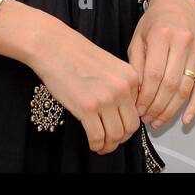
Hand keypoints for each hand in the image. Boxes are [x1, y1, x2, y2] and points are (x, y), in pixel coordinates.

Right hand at [28, 22, 140, 154]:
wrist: (56, 48)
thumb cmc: (79, 56)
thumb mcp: (111, 66)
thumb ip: (122, 85)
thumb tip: (124, 111)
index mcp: (131, 77)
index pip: (139, 110)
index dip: (129, 124)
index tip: (121, 129)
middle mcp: (122, 88)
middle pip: (131, 126)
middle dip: (121, 138)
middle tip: (112, 141)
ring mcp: (105, 99)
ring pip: (115, 135)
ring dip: (109, 145)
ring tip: (102, 146)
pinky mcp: (87, 108)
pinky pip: (98, 136)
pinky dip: (96, 145)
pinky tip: (93, 144)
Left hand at [129, 0, 194, 128]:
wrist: (178, 3)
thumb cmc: (155, 21)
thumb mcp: (138, 38)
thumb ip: (137, 65)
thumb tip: (137, 94)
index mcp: (162, 36)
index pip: (154, 75)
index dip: (146, 97)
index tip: (138, 109)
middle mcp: (182, 42)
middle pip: (170, 84)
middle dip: (157, 107)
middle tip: (147, 119)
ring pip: (186, 88)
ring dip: (172, 109)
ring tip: (159, 121)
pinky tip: (185, 119)